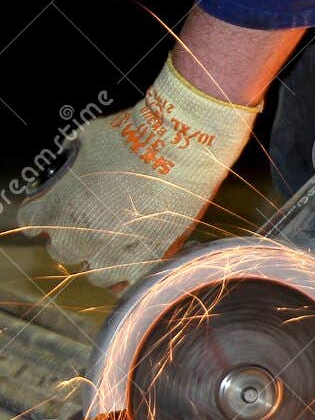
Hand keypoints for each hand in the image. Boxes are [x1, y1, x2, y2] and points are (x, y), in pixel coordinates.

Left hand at [16, 59, 258, 289]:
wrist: (179, 146)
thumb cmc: (133, 135)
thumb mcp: (89, 135)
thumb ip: (73, 150)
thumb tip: (70, 150)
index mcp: (57, 205)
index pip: (30, 221)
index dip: (41, 214)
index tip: (53, 209)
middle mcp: (80, 234)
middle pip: (62, 252)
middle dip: (73, 238)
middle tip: (93, 224)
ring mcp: (113, 251)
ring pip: (96, 274)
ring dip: (103, 260)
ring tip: (119, 245)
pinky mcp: (148, 259)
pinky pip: (130, 284)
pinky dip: (131, 276)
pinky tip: (137, 262)